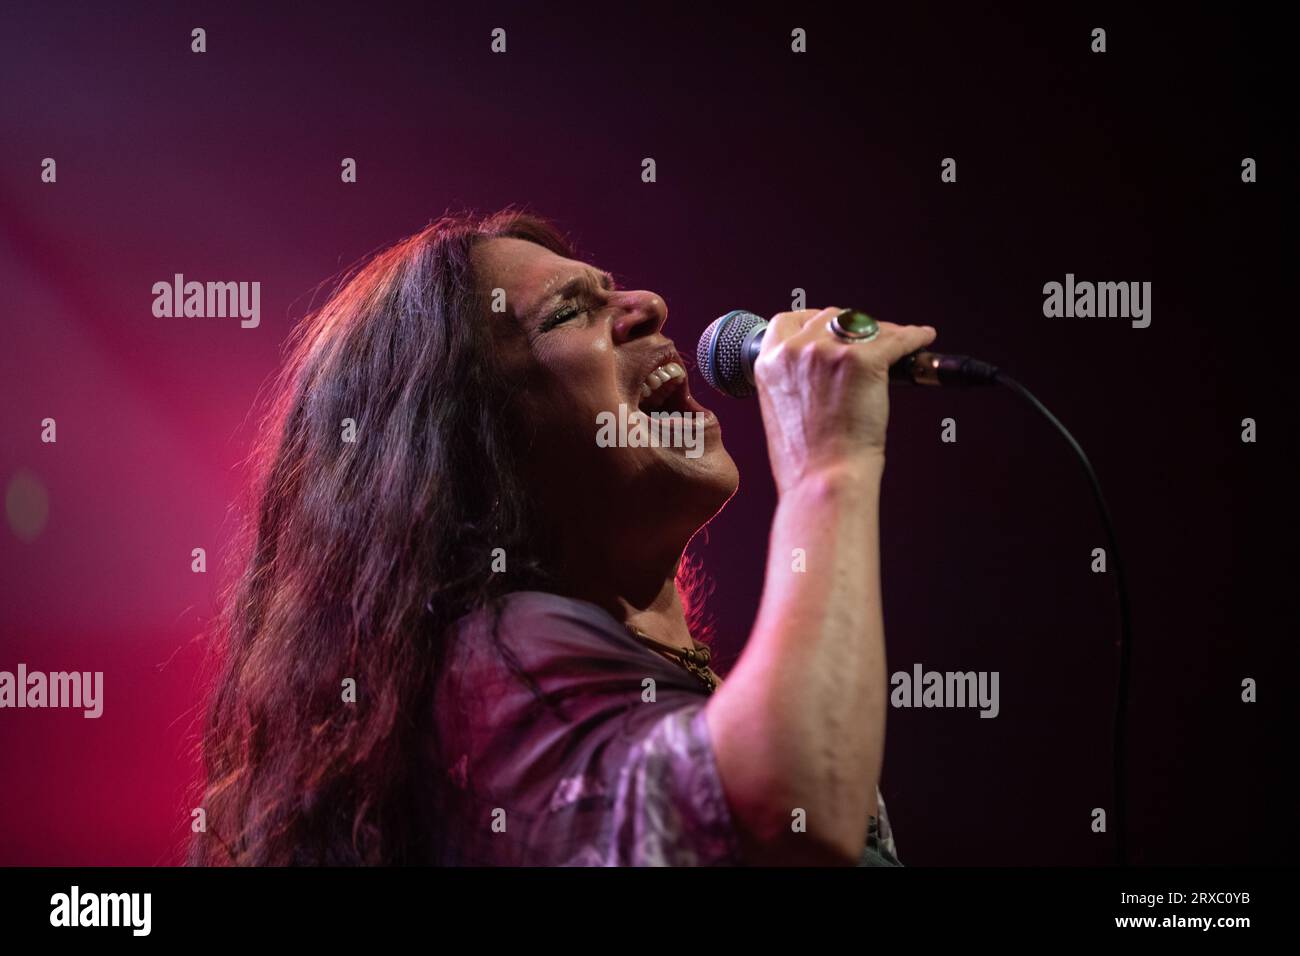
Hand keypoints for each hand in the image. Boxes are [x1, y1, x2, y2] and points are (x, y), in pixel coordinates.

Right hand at [753, 307, 936, 494]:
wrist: (824, 480)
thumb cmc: (806, 460)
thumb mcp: (782, 410)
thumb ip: (794, 380)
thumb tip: (824, 368)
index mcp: (769, 363)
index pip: (790, 321)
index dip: (814, 320)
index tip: (829, 327)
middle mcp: (795, 350)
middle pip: (830, 317)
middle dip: (851, 327)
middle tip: (869, 340)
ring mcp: (828, 353)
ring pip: (864, 326)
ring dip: (883, 331)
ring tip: (899, 339)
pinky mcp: (863, 360)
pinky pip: (897, 340)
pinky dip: (914, 339)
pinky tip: (922, 339)